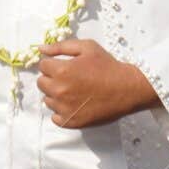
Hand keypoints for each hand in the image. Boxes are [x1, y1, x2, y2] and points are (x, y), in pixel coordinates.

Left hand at [37, 38, 157, 127]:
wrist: (127, 89)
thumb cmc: (108, 66)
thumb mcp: (87, 47)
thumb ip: (61, 47)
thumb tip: (40, 49)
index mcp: (61, 70)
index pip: (43, 66)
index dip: (53, 64)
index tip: (65, 66)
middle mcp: (59, 90)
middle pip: (41, 83)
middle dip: (52, 78)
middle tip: (70, 78)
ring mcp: (64, 108)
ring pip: (48, 100)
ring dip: (56, 95)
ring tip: (75, 91)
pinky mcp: (71, 121)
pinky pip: (55, 117)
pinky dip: (62, 112)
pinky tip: (75, 104)